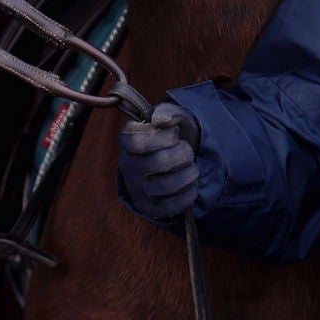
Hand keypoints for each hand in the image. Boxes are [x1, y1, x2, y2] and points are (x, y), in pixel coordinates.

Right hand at [118, 101, 200, 218]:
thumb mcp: (171, 119)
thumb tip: (160, 120)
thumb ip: (168, 112)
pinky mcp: (149, 207)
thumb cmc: (170, 137)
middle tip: (188, 151)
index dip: (163, 138)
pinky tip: (191, 185)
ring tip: (193, 168)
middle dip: (183, 154)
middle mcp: (127, 166)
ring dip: (189, 174)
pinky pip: (170, 206)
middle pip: (158, 163)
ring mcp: (137, 189)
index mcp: (126, 140)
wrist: (172, 160)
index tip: (175, 134)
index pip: (138, 142)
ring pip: (166, 185)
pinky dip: (188, 195)